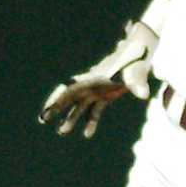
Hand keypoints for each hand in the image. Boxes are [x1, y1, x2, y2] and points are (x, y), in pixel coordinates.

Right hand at [37, 20, 157, 138]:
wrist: (140, 52)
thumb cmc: (136, 58)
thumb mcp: (135, 69)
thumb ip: (137, 82)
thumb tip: (143, 95)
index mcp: (94, 77)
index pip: (71, 87)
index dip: (58, 97)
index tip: (48, 108)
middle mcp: (91, 84)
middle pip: (69, 96)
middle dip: (56, 107)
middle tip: (42, 119)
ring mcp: (97, 91)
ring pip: (79, 106)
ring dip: (70, 118)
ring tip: (61, 132)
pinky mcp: (106, 97)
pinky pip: (95, 111)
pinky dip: (91, 122)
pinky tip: (87, 134)